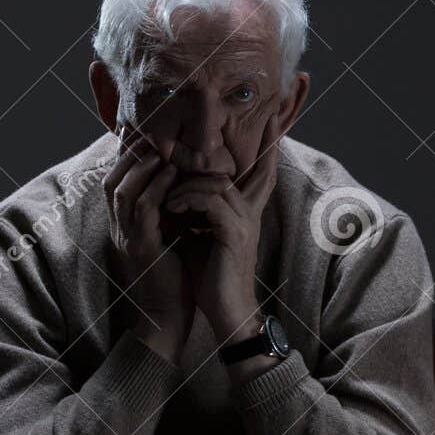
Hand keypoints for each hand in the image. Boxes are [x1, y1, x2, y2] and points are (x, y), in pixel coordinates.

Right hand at [102, 125, 193, 362]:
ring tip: (161, 146)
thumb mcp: (168, 236)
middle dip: (129, 153)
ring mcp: (127, 238)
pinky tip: (171, 172)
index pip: (115, 182)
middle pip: (111, 180)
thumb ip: (167, 211)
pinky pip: (143, 209)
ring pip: (122, 190)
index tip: (145, 134)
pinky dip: (155, 187)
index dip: (126, 156)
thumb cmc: (174, 276)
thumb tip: (180, 182)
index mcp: (123, 226)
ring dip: (141, 165)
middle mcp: (119, 229)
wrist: (170, 316)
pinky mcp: (142, 247)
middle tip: (150, 131)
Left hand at [163, 119, 281, 347]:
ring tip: (167, 196)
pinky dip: (187, 200)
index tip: (268, 121)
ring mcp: (245, 222)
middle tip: (223, 126)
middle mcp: (250, 212)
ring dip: (187, 184)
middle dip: (247, 146)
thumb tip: (170, 191)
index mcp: (245, 212)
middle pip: (254, 167)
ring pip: (217, 182)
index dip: (267, 148)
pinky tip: (171, 208)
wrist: (226, 314)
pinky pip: (210, 202)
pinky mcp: (234, 234)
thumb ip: (192, 211)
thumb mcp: (198, 236)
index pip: (260, 172)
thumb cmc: (211, 278)